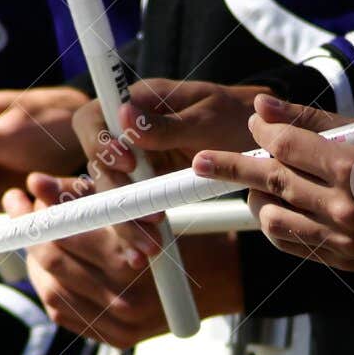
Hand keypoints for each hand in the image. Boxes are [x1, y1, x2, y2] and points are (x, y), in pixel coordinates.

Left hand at [10, 172, 243, 347]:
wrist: (225, 277)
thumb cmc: (190, 231)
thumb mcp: (142, 203)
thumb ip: (87, 193)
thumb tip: (35, 184)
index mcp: (133, 260)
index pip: (62, 236)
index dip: (36, 214)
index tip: (24, 196)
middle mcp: (124, 299)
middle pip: (52, 264)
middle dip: (32, 233)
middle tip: (26, 210)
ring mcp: (119, 325)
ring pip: (52, 292)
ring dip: (38, 260)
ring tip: (36, 234)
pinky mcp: (116, 339)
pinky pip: (65, 314)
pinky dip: (53, 287)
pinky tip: (53, 265)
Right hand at [75, 79, 268, 255]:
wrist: (259, 137)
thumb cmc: (235, 116)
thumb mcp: (207, 119)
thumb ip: (167, 124)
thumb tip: (124, 115)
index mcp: (138, 103)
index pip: (94, 119)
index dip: (100, 143)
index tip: (128, 165)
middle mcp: (128, 133)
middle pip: (99, 165)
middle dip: (117, 196)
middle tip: (151, 217)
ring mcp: (135, 160)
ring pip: (111, 194)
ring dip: (126, 223)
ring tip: (151, 246)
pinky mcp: (145, 185)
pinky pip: (130, 210)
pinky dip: (135, 232)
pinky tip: (142, 252)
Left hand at [189, 95, 353, 273]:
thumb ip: (317, 123)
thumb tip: (263, 108)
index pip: (286, 146)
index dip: (264, 130)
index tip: (256, 119)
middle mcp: (347, 210)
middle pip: (270, 182)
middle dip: (232, 166)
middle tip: (201, 160)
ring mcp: (344, 242)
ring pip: (272, 219)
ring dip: (258, 198)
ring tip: (257, 182)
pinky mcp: (344, 263)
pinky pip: (291, 244)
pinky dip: (277, 224)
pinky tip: (278, 207)